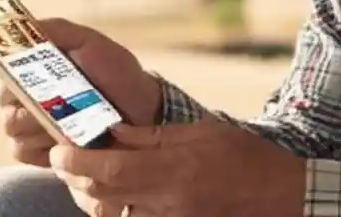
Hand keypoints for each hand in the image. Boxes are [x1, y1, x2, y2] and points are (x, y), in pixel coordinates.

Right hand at [0, 17, 162, 166]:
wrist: (142, 111)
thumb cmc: (116, 73)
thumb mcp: (91, 43)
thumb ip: (58, 30)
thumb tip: (25, 23)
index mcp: (32, 67)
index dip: (4, 69)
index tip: (20, 71)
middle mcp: (24, 96)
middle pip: (1, 99)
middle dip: (22, 98)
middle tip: (49, 97)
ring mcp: (30, 127)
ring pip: (10, 127)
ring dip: (35, 123)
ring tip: (65, 119)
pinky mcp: (39, 154)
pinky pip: (22, 152)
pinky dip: (39, 146)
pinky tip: (62, 139)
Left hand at [50, 116, 305, 216]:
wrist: (282, 197)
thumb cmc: (245, 159)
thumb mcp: (200, 133)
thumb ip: (151, 136)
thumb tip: (110, 131)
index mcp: (174, 171)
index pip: (109, 170)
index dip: (75, 162)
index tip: (58, 150)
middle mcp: (168, 204)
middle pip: (102, 195)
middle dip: (75, 177)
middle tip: (65, 159)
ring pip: (111, 214)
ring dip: (93, 195)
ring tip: (89, 175)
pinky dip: (117, 209)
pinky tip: (119, 195)